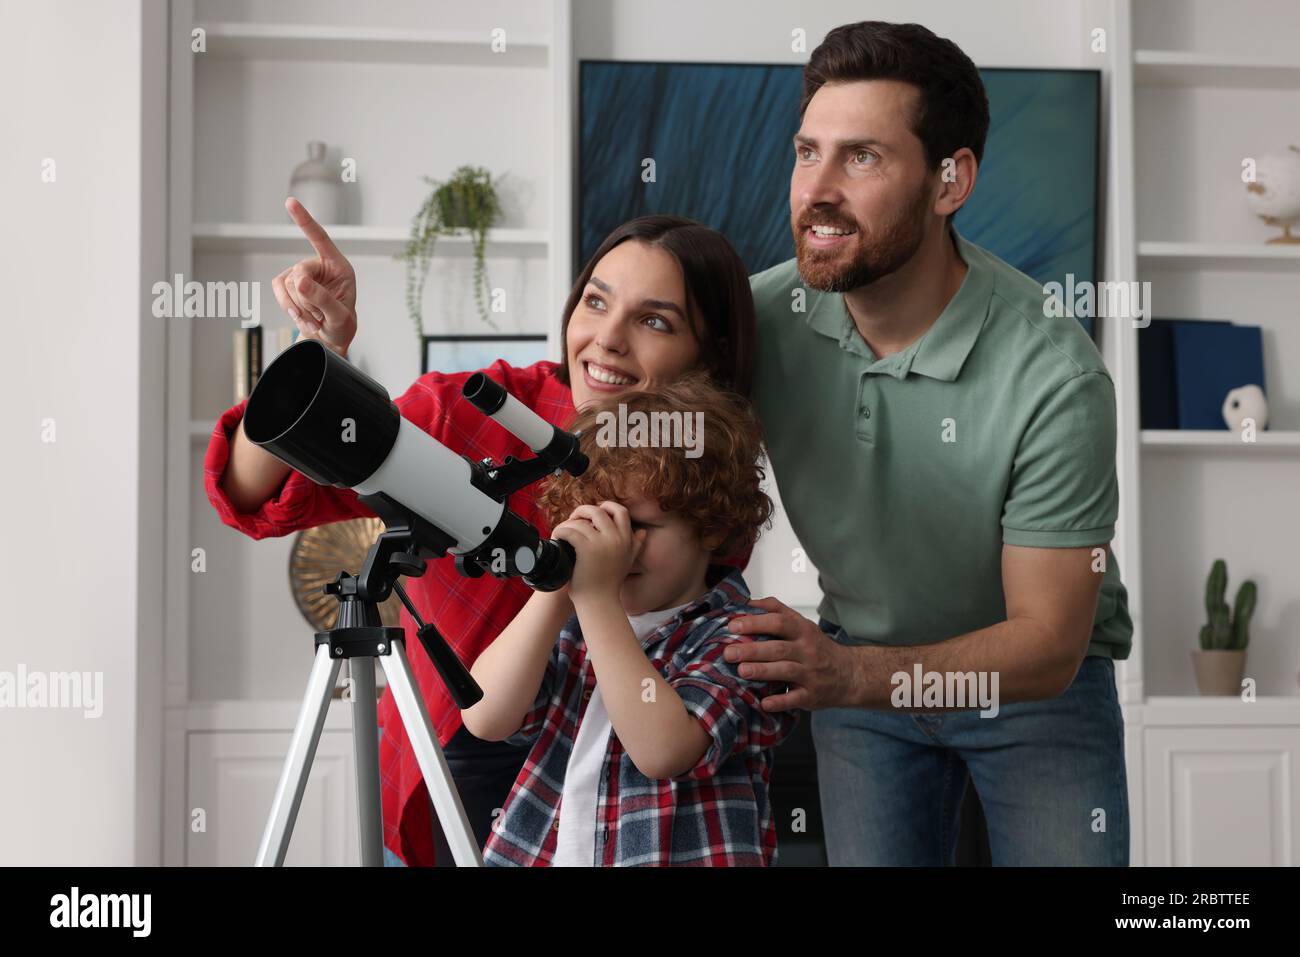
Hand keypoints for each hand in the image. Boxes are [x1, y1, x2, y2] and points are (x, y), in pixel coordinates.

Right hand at [271, 197, 357, 357]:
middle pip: (299, 273)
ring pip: (288, 285)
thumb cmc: (341, 325)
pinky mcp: (287, 284)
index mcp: (338, 266)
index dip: (304, 221)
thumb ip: (322, 298)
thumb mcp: (339, 316)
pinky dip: (288, 308)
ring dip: (299, 308)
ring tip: (315, 319)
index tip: (290, 202)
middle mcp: (320, 266)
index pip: (320, 239)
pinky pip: (278, 291)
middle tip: (321, 316)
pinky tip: (303, 319)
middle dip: (307, 300)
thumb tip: (299, 280)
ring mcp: (301, 274)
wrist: (330, 339)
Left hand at [551, 502, 645, 603]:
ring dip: (569, 523)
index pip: (621, 512)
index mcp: (627, 540)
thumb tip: (642, 532)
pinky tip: (558, 537)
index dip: (607, 507)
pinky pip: (570, 530)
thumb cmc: (609, 584)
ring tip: (563, 531)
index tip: (596, 511)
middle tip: (574, 518)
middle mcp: (616, 538)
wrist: (599, 603)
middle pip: (599, 511)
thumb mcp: (628, 562)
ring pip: (581, 521)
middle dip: (584, 511)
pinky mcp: (586, 549)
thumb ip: (636, 545)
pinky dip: (560, 532)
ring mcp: (601, 543)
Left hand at [724, 597, 859, 711]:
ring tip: (741, 671)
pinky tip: (764, 703)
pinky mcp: (812, 696)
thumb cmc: (817, 647)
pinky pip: (795, 698)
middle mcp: (807, 651)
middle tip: (728, 652)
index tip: (733, 626)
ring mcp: (810, 674)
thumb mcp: (802, 624)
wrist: (850, 674)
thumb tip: (747, 603)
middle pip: (778, 648)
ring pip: (785, 671)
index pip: (779, 622)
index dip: (756, 623)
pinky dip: (780, 701)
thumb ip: (776, 611)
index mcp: (802, 631)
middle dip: (752, 650)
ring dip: (763, 671)